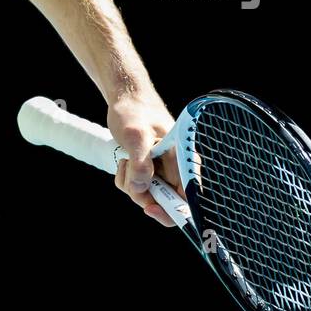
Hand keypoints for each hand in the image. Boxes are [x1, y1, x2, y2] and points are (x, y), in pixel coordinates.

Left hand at [106, 90, 186, 227]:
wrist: (125, 98)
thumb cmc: (135, 111)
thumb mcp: (136, 135)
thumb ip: (141, 163)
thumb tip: (141, 188)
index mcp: (183, 162)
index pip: (186, 201)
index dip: (170, 212)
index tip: (149, 208)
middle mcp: (177, 169)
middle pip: (164, 203)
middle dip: (142, 194)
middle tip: (129, 176)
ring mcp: (162, 171)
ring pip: (148, 196)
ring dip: (131, 184)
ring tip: (126, 160)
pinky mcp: (150, 170)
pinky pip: (137, 187)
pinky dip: (126, 179)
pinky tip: (124, 161)